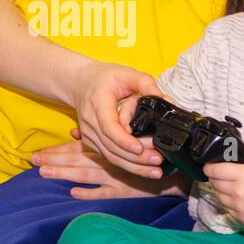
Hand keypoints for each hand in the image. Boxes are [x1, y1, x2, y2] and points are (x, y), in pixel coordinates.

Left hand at [31, 128, 189, 199]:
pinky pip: (105, 192)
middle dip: (53, 160)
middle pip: (76, 160)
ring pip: (85, 174)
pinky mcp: (125, 191)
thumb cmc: (149, 154)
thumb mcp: (127, 140)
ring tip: (44, 172)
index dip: (57, 150)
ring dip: (64, 172)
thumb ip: (98, 137)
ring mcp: (115, 177)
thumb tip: (72, 132)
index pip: (77, 148)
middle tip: (32, 161)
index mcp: (107, 149)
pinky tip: (73, 193)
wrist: (174, 173)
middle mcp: (108, 162)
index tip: (37, 154)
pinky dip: (90, 192)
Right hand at [67, 62, 168, 178]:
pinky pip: (108, 157)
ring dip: (133, 166)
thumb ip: (145, 83)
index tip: (139, 148)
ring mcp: (88, 134)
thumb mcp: (126, 73)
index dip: (123, 140)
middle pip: (111, 146)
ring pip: (109, 156)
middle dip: (135, 158)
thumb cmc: (104, 78)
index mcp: (98, 103)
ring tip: (155, 171)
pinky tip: (143, 169)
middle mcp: (90, 121)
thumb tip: (164, 98)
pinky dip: (126, 165)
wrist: (79, 83)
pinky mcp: (91, 142)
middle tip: (157, 161)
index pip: (108, 126)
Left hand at [202, 140, 243, 226]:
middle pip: (214, 183)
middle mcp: (237, 192)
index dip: (209, 167)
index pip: (214, 171)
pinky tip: (236, 196)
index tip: (209, 165)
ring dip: (220, 189)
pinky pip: (225, 207)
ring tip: (229, 184)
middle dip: (215, 177)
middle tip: (222, 173)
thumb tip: (240, 145)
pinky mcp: (240, 217)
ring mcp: (238, 206)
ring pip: (217, 196)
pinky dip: (227, 201)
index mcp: (243, 175)